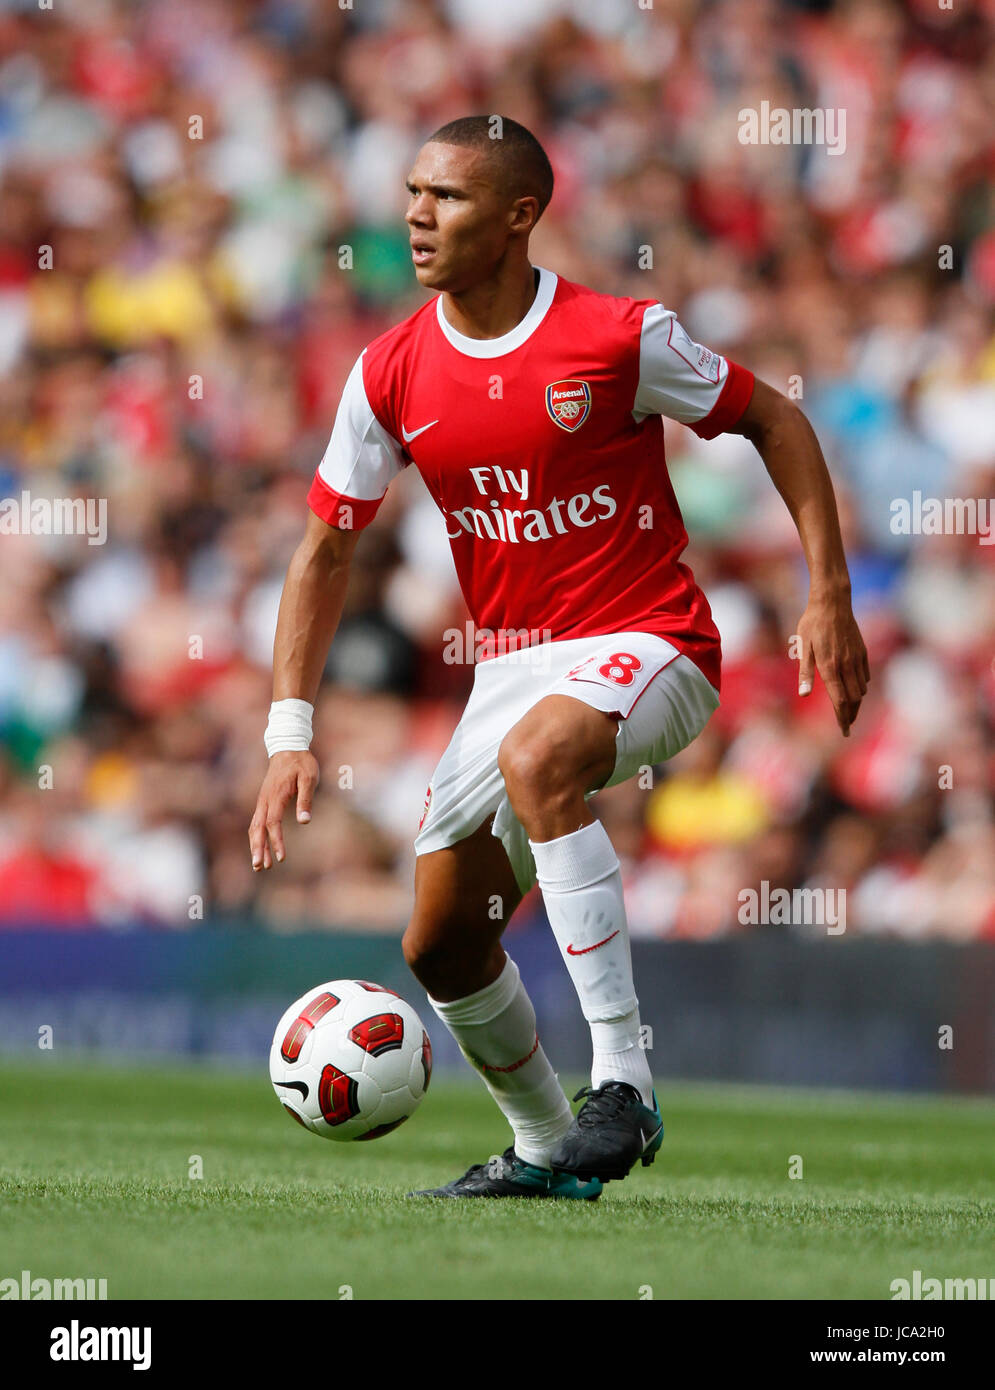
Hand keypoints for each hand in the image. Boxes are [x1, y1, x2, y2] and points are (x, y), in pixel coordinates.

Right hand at [249, 750, 318, 869]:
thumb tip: (304, 821)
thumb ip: (306, 799)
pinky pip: (257, 822)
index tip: (282, 857)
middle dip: (258, 849)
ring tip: (259, 865)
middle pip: (257, 828)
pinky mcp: (264, 801)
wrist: (287, 747)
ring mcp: (262, 800)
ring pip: (254, 827)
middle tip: (259, 867)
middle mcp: (265, 800)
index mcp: (276, 795)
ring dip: (256, 846)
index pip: (272, 823)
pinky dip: (257, 837)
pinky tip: (261, 848)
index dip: (276, 841)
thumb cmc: (301, 763)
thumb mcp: (309, 778)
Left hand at [796, 595, 868, 736]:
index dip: (842, 718)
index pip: (839, 700)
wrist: (833, 602)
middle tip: (846, 727)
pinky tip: (855, 690)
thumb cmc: (812, 624)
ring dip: (856, 703)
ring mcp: (857, 658)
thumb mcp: (803, 647)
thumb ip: (805, 672)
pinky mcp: (863, 651)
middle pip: (853, 699)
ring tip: (849, 712)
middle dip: (850, 715)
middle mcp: (846, 665)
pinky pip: (865, 676)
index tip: (843, 731)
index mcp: (829, 667)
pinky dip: (861, 687)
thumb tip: (803, 694)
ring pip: (861, 689)